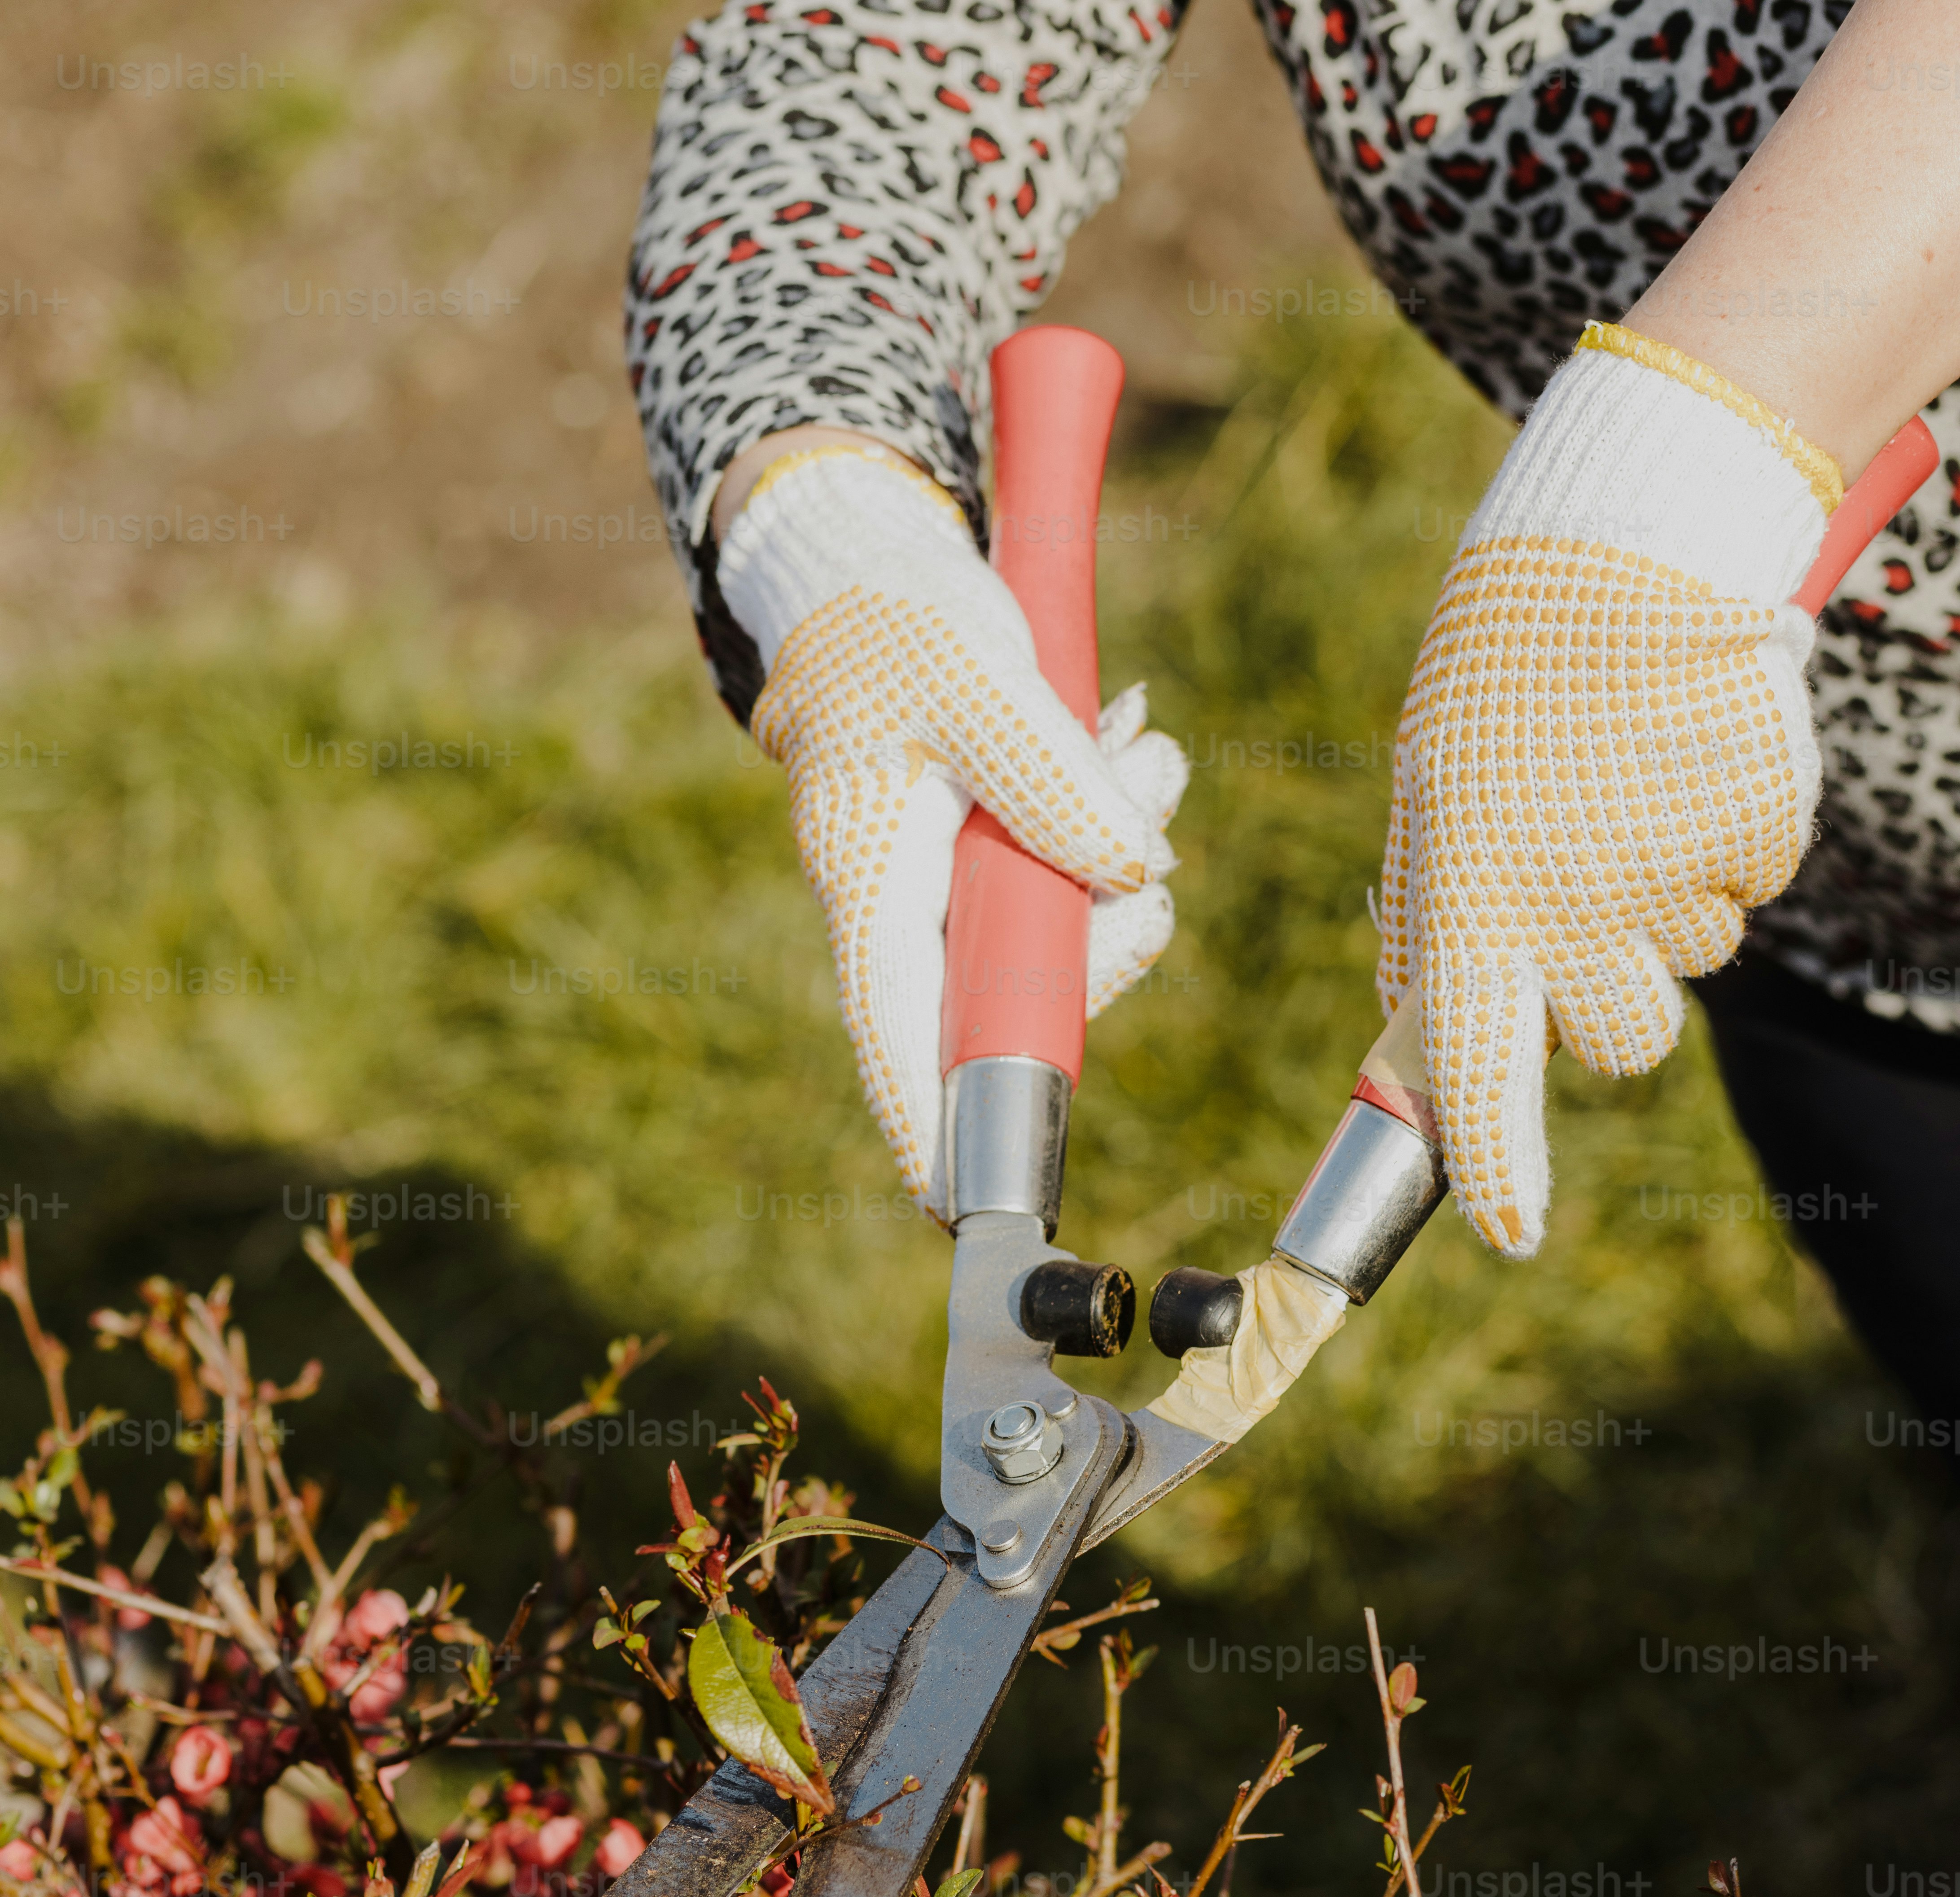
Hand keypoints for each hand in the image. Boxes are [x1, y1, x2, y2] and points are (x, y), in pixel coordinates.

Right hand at [718, 445, 1185, 1212]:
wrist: (874, 567)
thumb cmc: (899, 624)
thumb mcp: (978, 681)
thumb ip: (1052, 780)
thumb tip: (1134, 874)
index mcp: (867, 881)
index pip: (896, 1034)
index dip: (928, 1123)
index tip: (954, 1210)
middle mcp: (902, 907)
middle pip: (1012, 992)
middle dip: (1103, 928)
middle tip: (1148, 808)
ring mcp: (946, 891)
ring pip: (1058, 931)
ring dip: (1124, 852)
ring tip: (1140, 747)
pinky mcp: (990, 860)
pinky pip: (1070, 880)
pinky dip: (1114, 826)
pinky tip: (1128, 749)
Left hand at [1377, 327, 1836, 1255]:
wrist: (1619, 550)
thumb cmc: (1501, 689)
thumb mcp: (1433, 809)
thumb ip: (1436, 935)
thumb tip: (1428, 1057)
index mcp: (1476, 903)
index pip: (1482, 1074)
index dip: (1497, 1168)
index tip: (1509, 1234)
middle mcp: (1576, 905)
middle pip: (1622, 1043)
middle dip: (1613, 994)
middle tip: (1587, 884)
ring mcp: (1674, 873)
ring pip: (1690, 963)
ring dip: (1664, 908)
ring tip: (1628, 794)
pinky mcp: (1757, 828)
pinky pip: (1746, 884)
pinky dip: (1721, 839)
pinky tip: (1683, 759)